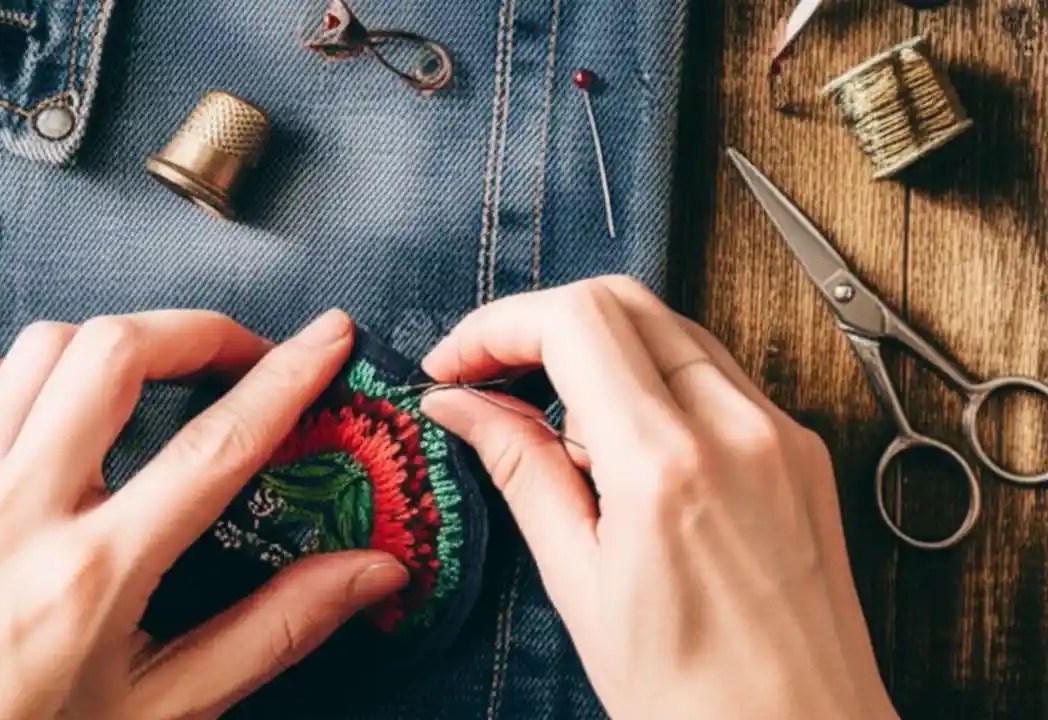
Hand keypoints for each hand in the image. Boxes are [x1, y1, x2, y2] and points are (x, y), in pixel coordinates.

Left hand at [0, 309, 406, 719]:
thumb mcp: (172, 702)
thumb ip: (277, 628)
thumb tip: (377, 569)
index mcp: (95, 575)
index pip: (214, 448)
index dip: (285, 379)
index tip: (328, 337)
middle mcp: (18, 516)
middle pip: (114, 353)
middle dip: (193, 331)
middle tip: (236, 355)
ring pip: (42, 348)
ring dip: (114, 346)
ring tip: (153, 382)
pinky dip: (26, 370)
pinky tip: (57, 410)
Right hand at [421, 277, 895, 718]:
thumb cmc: (693, 700)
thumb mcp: (579, 585)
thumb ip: (520, 471)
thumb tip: (461, 405)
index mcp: (668, 466)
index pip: (575, 321)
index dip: (498, 326)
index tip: (457, 363)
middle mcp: (737, 428)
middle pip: (623, 301)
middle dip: (540, 322)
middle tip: (488, 375)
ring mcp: (780, 432)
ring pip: (670, 327)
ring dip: (596, 347)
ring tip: (555, 426)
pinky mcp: (801, 448)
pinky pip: (715, 372)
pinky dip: (651, 379)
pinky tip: (623, 445)